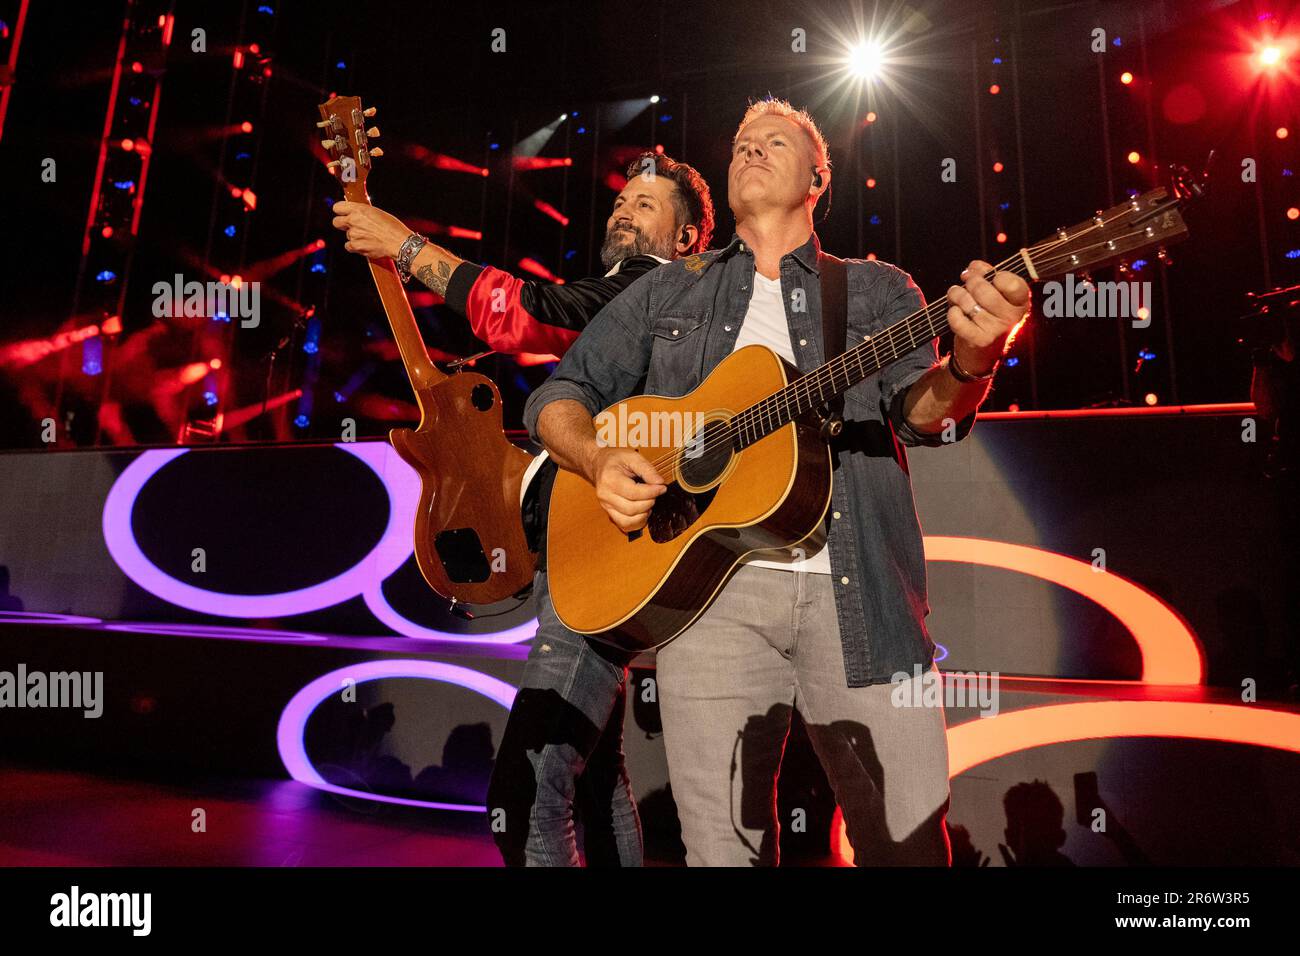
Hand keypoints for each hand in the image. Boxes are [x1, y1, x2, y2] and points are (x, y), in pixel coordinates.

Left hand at [331, 201, 411, 259]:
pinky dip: (355, 247)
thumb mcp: (377, 212)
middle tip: (351, 226)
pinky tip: (365, 244)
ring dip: (354, 236)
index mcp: (359, 209)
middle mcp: (353, 220)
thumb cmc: (392, 227)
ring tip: (367, 237)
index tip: (343, 214)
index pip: (337, 207)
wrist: (399, 242)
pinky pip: (349, 246)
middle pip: (336, 222)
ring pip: (346, 235)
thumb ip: (362, 212)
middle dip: (342, 224)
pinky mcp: (355, 246)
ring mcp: (353, 234)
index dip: (340, 211)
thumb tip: (355, 213)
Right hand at [589, 447, 665, 532]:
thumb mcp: (632, 457)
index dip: (651, 492)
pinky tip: (643, 511)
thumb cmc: (616, 460)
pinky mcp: (610, 513)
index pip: (633, 493)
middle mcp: (605, 495)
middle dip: (649, 503)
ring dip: (643, 515)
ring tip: (649, 502)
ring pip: (627, 521)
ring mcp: (606, 506)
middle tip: (656, 494)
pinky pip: (625, 525)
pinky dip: (637, 523)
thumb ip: (647, 469)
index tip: (662, 488)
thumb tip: (660, 483)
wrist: (600, 464)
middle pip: (631, 509)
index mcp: (609, 479)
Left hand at [945, 259, 1030, 374]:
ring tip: (957, 296)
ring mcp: (996, 330)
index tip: (986, 276)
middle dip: (970, 282)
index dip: (993, 274)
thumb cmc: (988, 313)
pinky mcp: (980, 340)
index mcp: (1020, 301)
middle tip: (966, 283)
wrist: (982, 350)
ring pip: (967, 302)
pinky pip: (957, 318)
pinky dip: (952, 312)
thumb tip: (974, 268)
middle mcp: (1012, 316)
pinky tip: (956, 312)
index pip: (1011, 282)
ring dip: (956, 295)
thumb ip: (987, 274)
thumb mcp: (994, 291)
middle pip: (983, 289)